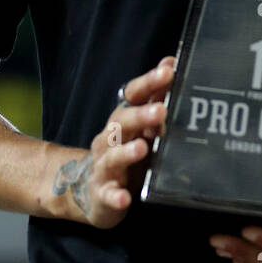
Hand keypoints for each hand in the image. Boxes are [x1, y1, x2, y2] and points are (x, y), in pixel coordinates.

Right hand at [53, 56, 175, 227]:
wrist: (90, 191)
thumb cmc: (125, 153)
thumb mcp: (142, 127)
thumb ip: (156, 99)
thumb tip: (171, 64)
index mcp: (122, 119)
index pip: (133, 95)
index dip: (149, 82)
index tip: (168, 71)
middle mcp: (109, 139)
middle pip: (121, 122)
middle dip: (140, 115)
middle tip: (161, 110)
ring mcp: (103, 166)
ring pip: (112, 156)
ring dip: (127, 152)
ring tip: (143, 148)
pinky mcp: (101, 194)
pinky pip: (107, 195)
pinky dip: (115, 196)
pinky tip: (124, 198)